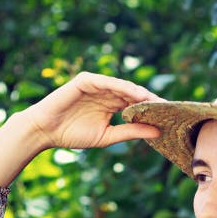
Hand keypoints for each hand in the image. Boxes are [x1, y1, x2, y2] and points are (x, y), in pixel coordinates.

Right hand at [23, 71, 164, 150]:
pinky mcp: (86, 81)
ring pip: (123, 86)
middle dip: (151, 100)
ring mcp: (97, 85)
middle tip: (170, 107)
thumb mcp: (108, 136)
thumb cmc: (73, 134)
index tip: (170, 116)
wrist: (46, 131)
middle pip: (133, 93)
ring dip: (140, 93)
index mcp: (112, 105)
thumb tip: (157, 132)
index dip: (152, 109)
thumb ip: (131, 132)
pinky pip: (108, 82)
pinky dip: (122, 86)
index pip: (136, 104)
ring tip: (156, 101)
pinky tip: (136, 95)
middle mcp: (106, 93)